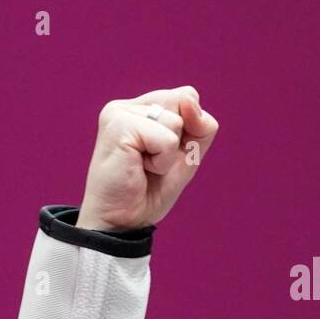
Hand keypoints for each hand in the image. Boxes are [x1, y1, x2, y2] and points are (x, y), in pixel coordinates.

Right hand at [76, 86, 218, 229]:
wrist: (123, 221)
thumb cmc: (150, 190)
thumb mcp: (188, 154)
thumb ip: (201, 125)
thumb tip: (189, 100)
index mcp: (143, 107)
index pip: (188, 96)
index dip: (191, 128)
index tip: (164, 153)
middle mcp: (129, 105)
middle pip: (184, 101)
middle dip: (180, 140)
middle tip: (153, 163)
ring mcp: (120, 111)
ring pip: (177, 121)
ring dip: (169, 154)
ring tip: (144, 166)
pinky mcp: (118, 124)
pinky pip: (167, 139)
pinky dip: (162, 161)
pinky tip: (139, 168)